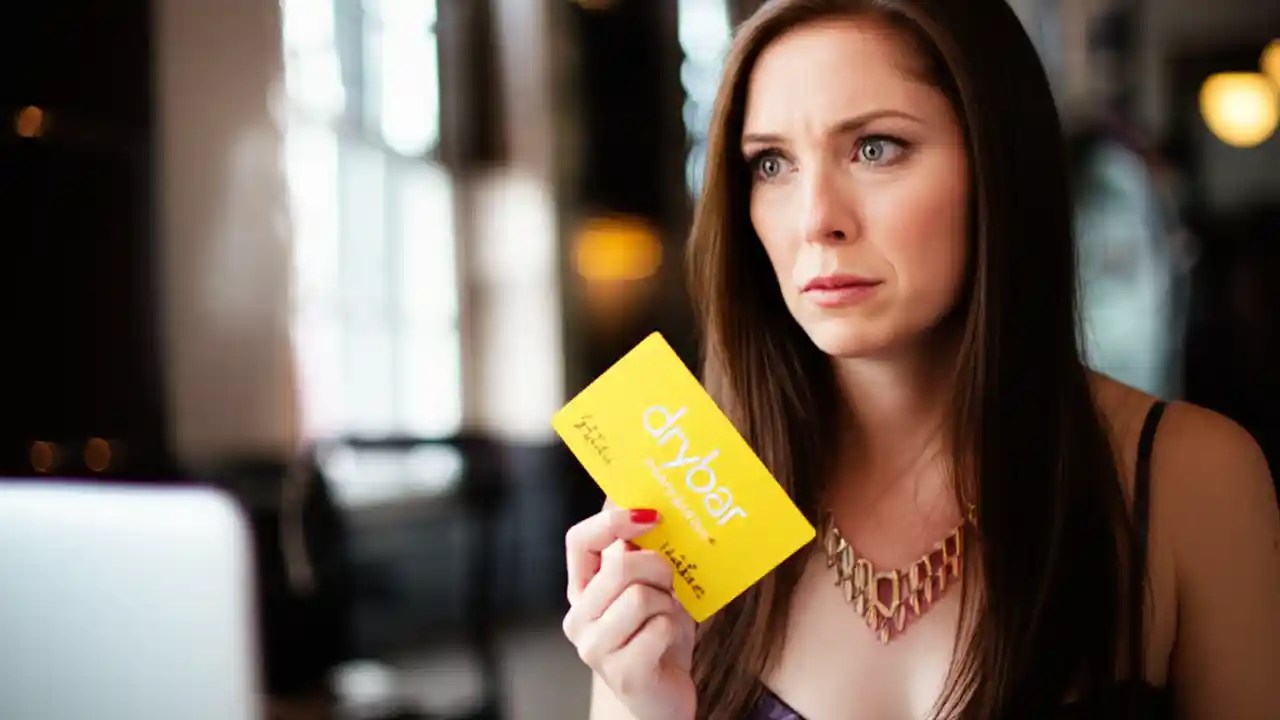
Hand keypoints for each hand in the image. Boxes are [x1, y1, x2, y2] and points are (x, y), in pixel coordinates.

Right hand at [562, 506, 696, 719]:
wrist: (666, 694)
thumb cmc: (658, 635)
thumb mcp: (650, 587)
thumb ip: (641, 553)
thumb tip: (644, 505)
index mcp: (582, 590)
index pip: (579, 541)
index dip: (613, 521)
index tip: (651, 515)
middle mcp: (579, 618)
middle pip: (619, 566)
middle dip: (658, 566)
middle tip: (671, 581)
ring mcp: (595, 648)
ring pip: (640, 597)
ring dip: (667, 603)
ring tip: (667, 617)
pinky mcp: (622, 674)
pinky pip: (659, 629)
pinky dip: (674, 629)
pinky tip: (668, 643)